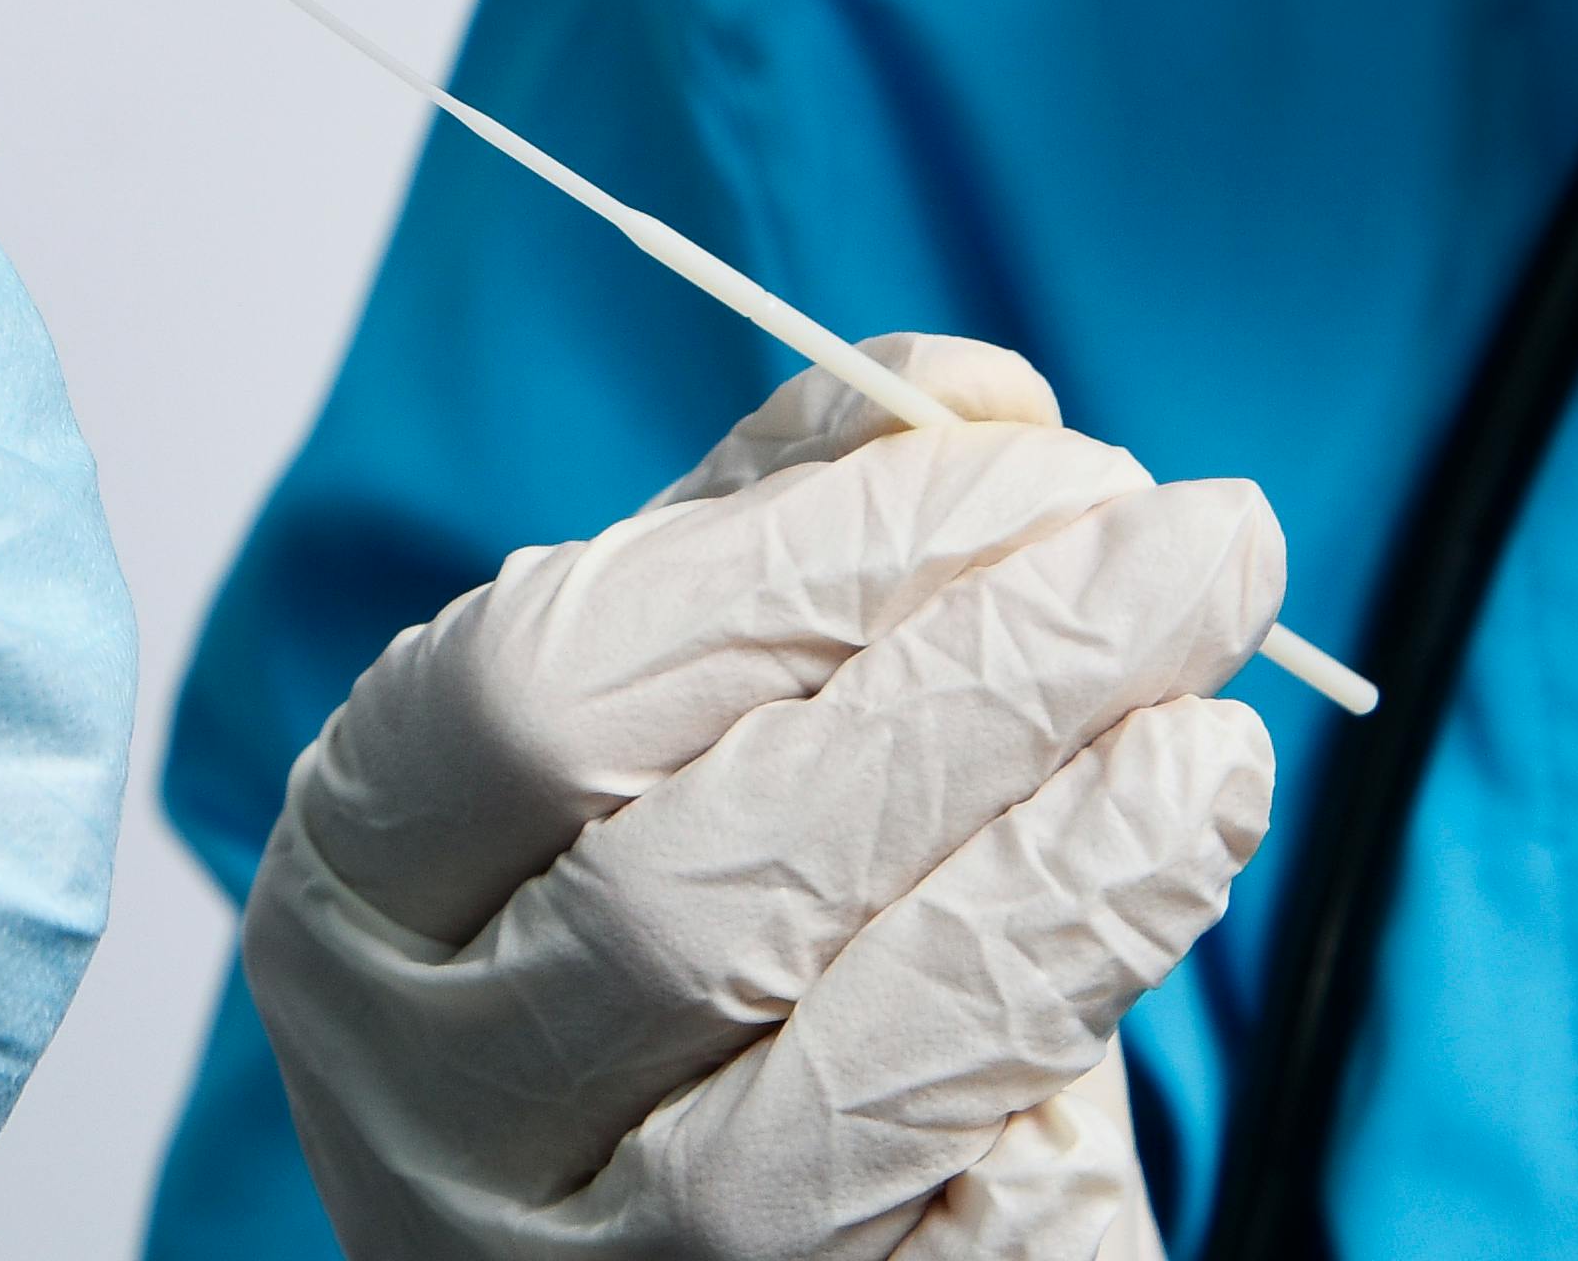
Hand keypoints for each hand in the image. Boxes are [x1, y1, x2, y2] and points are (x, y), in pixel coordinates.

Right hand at [240, 335, 1280, 1260]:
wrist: (645, 1235)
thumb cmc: (662, 910)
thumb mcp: (675, 705)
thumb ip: (794, 531)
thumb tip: (981, 401)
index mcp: (359, 877)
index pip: (548, 690)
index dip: (816, 565)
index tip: (1055, 468)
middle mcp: (430, 1097)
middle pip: (711, 882)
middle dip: (994, 690)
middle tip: (1207, 557)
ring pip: (837, 1082)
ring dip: (1064, 881)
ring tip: (1218, 746)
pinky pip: (958, 1243)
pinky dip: (1078, 1084)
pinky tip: (1160, 926)